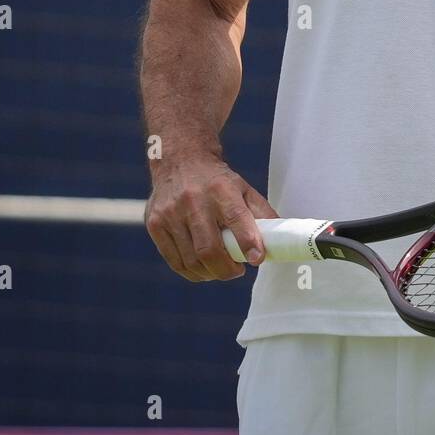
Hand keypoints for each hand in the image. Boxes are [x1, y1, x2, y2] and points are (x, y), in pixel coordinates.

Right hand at [145, 152, 277, 281]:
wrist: (180, 160)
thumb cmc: (217, 181)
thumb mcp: (243, 189)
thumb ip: (262, 214)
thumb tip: (279, 242)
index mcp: (221, 189)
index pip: (236, 218)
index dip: (247, 242)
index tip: (256, 259)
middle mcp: (193, 200)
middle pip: (209, 249)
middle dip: (226, 270)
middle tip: (237, 271)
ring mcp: (170, 213)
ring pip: (192, 259)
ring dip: (210, 273)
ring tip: (221, 270)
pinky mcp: (155, 224)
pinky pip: (174, 261)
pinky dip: (191, 272)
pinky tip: (202, 269)